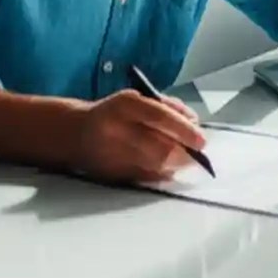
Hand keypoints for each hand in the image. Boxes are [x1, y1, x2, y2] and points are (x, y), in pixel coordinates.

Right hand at [70, 90, 206, 184]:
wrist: (75, 132)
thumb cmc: (117, 113)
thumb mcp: (139, 98)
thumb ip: (169, 107)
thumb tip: (194, 124)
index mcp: (125, 104)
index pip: (160, 117)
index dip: (184, 130)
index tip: (202, 141)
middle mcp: (116, 128)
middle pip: (160, 148)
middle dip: (185, 154)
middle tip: (197, 155)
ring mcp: (112, 154)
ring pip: (155, 167)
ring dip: (176, 165)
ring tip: (183, 160)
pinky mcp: (111, 174)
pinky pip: (146, 178)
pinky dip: (162, 174)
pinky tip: (166, 168)